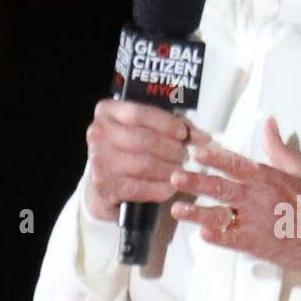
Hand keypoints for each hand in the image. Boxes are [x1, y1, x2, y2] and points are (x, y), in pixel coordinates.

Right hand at [84, 98, 211, 221]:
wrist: (107, 184)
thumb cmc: (131, 151)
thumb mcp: (147, 131)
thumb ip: (173, 129)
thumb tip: (202, 137)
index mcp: (107, 112)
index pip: (141, 113)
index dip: (167, 124)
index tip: (183, 133)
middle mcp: (98, 133)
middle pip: (145, 140)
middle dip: (172, 149)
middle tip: (185, 156)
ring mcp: (98, 160)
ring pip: (144, 164)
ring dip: (169, 170)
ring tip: (180, 172)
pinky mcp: (104, 186)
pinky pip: (140, 188)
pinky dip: (160, 189)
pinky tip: (170, 188)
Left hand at [169, 116, 300, 280]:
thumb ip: (279, 148)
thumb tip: (268, 122)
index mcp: (269, 178)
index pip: (236, 164)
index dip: (215, 158)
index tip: (196, 152)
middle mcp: (260, 198)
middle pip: (222, 188)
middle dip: (196, 182)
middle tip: (174, 176)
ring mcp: (259, 222)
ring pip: (222, 215)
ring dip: (197, 212)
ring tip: (176, 209)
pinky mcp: (260, 245)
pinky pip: (234, 241)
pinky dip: (218, 238)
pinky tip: (202, 236)